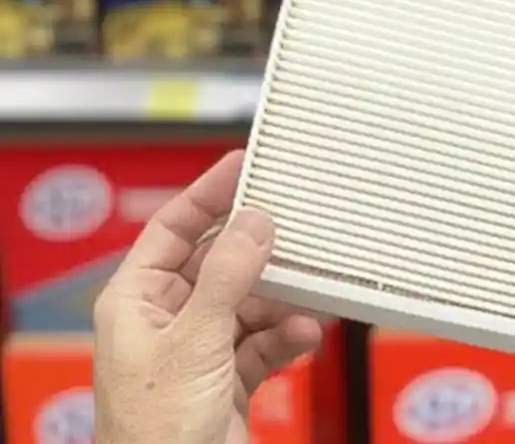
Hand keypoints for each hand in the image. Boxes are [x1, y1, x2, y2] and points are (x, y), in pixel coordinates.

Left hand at [93, 150, 322, 443]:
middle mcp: (167, 319)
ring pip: (252, 303)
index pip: (173, 230)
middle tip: (295, 237)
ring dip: (282, 304)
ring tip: (308, 301)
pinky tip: (304, 337)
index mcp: (137, 301)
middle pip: (221, 265)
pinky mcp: (230, 378)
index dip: (208, 195)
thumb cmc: (155, 430)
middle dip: (260, 258)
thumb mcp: (195, 341)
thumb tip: (253, 222)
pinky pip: (266, 341)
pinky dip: (288, 337)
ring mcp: (200, 350)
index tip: (244, 167)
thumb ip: (229, 277)